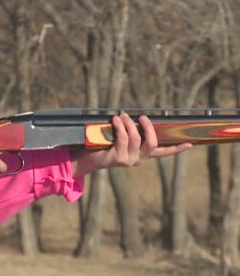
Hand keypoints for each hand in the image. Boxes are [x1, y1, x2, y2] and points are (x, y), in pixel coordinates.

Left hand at [71, 112, 191, 176]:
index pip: (163, 152)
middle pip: (152, 143)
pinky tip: (116, 119)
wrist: (87, 159)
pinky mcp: (118, 158)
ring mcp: (128, 160)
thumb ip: (133, 131)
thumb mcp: (122, 137)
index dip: (177, 149)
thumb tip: (138, 117)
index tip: (190, 143)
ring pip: (136, 138)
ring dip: (130, 123)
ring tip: (122, 115)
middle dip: (148, 127)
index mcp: (142, 155)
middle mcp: (138, 159)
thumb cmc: (104, 145)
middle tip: (142, 117)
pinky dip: (120, 126)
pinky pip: (123, 138)